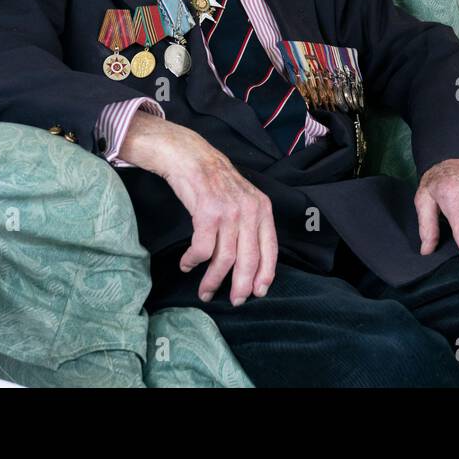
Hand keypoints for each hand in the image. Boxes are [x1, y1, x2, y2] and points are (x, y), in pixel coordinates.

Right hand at [120, 112, 276, 304]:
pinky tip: (187, 264)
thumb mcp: (243, 199)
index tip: (258, 292)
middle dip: (241, 286)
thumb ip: (250, 226)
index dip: (265, 274)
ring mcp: (229, 212)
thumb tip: (250, 263)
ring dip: (212, 280)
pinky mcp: (207, 214)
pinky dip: (193, 261)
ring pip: (224, 259)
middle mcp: (249, 211)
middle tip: (233, 301)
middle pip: (249, 260)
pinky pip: (202, 249)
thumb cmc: (215, 182)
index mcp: (262, 209)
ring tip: (205, 290)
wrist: (192, 157)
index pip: (270, 249)